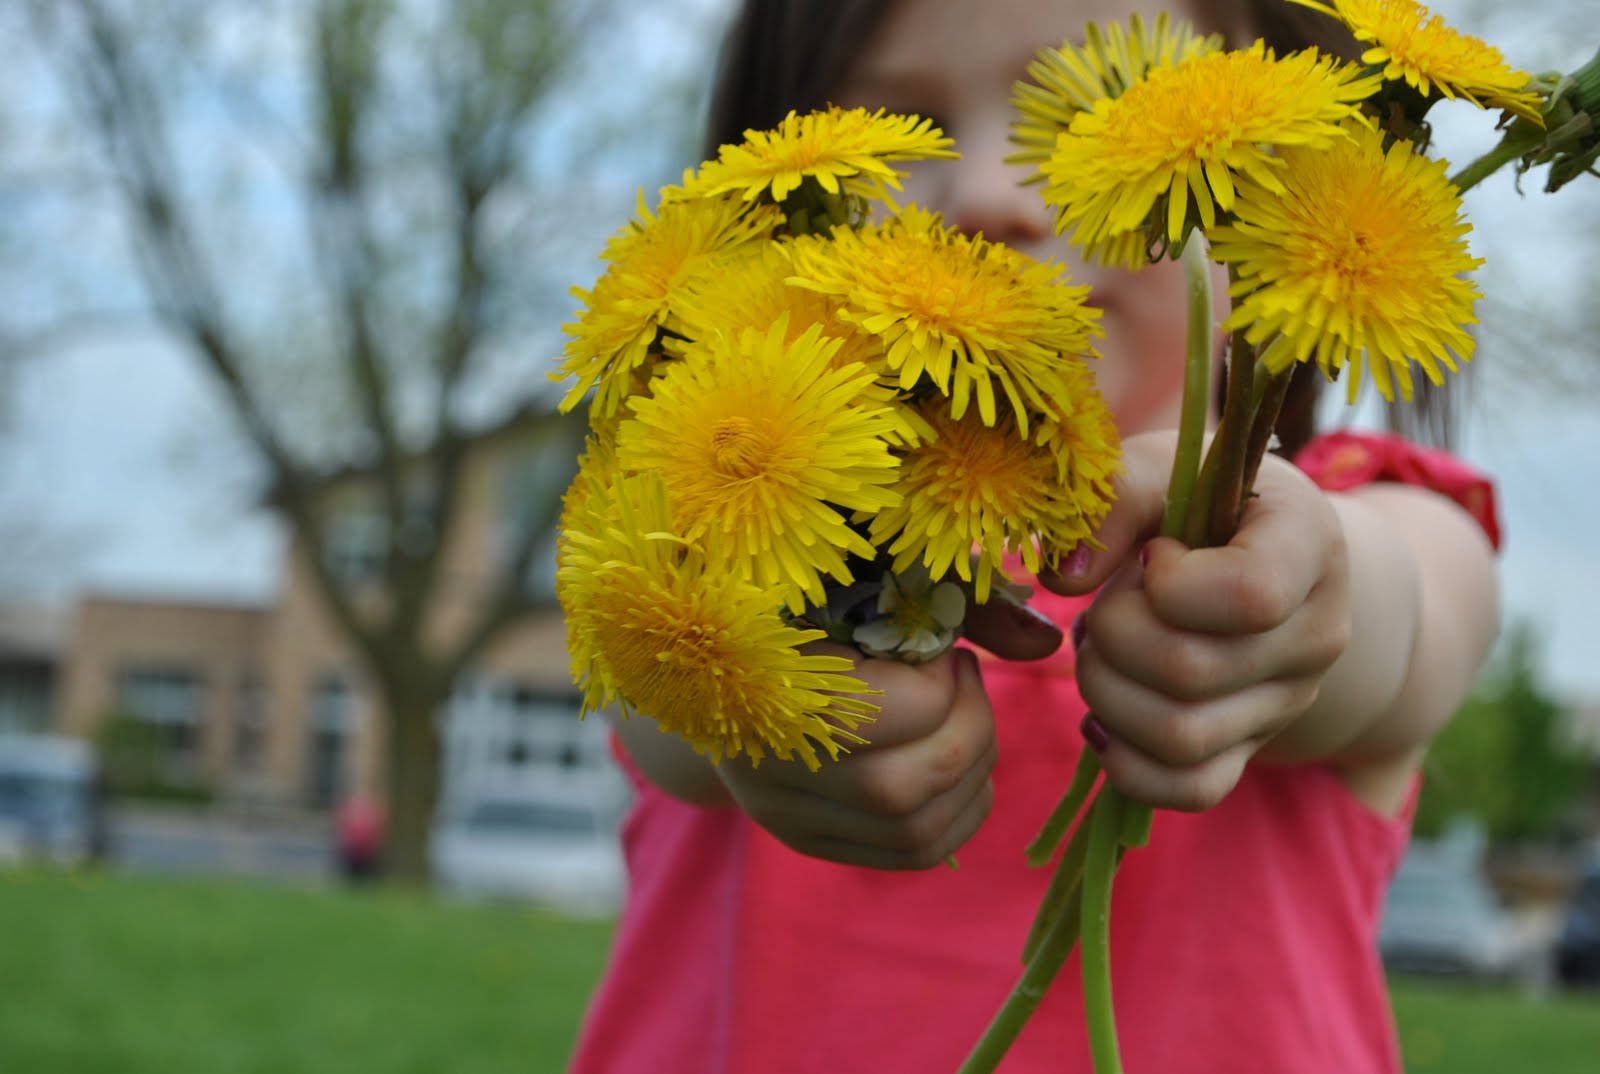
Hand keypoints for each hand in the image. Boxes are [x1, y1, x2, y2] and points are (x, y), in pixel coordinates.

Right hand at [713, 604, 1062, 869]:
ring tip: (963, 719)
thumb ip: (962, 603)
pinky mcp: (805, 838)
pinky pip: (909, 854)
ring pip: (914, 832)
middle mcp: (765, 760)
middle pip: (904, 789)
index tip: (944, 649)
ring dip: (974, 776)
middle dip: (969, 733)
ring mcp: (781, 811)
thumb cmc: (810, 592)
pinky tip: (959, 764)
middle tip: (964, 685)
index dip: (942, 684)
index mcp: (767, 677)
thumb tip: (1048, 643)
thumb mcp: (877, 575)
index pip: (892, 715)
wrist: (710, 651)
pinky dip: (960, 814)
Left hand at [1041, 432, 1352, 811]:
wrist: (1254, 552)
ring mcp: (1286, 702)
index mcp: (1310, 548)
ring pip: (1179, 735)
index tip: (1153, 555)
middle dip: (1112, 634)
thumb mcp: (1165, 466)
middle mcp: (1316, 636)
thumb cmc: (1201, 498)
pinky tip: (1102, 716)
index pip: (1250, 595)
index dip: (1171, 583)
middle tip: (1106, 602)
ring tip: (1101, 647)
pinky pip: (1188, 789)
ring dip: (1105, 691)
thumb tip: (1062, 575)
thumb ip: (1114, 498)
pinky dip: (1124, 762)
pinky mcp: (1250, 749)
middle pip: (1189, 671)